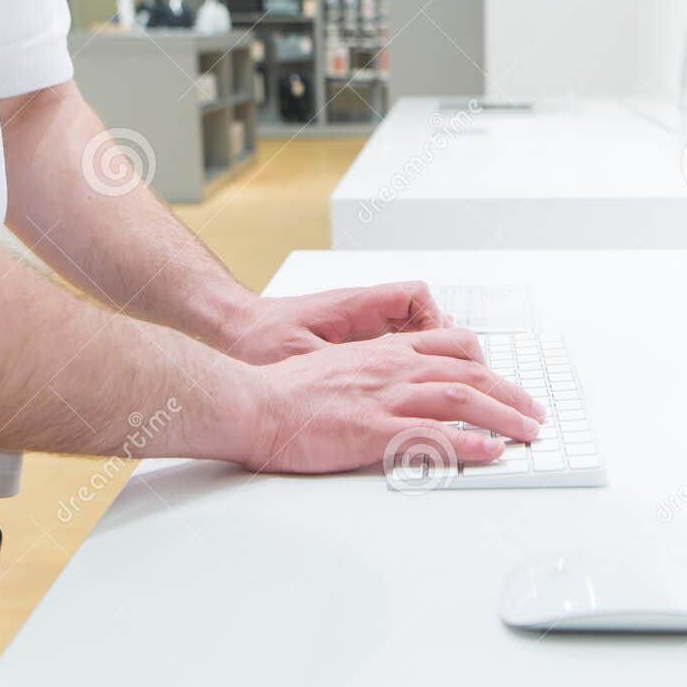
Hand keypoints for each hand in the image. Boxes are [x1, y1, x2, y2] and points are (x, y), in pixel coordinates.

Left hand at [220, 282, 451, 364]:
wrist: (230, 329)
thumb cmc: (257, 337)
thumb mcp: (301, 354)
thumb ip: (343, 364)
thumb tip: (374, 378)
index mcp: (355, 306)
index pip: (415, 296)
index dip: (434, 320)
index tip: (437, 350)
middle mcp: (362, 312)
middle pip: (424, 315)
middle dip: (445, 341)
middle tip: (456, 372)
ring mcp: (360, 329)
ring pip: (413, 334)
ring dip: (430, 355)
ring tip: (441, 383)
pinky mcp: (353, 346)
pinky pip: (395, 348)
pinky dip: (410, 364)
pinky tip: (409, 390)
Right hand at [231, 328, 545, 474]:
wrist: (252, 403)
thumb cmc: (285, 393)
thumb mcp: (339, 369)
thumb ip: (374, 376)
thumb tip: (399, 393)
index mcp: (384, 353)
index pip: (451, 349)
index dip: (487, 366)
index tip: (506, 385)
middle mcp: (392, 368)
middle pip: (468, 372)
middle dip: (509, 394)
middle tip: (533, 413)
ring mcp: (385, 398)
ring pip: (460, 398)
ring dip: (502, 416)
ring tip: (527, 432)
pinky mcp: (373, 431)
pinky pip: (432, 436)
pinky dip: (468, 443)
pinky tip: (490, 452)